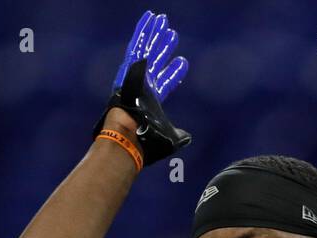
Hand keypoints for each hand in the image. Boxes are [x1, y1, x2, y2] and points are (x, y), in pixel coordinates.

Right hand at [92, 10, 190, 165]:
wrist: (133, 136)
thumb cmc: (149, 141)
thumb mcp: (170, 139)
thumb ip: (180, 136)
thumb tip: (188, 138)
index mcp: (152, 100)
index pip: (166, 81)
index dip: (175, 71)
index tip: (183, 61)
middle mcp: (143, 85)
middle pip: (156, 60)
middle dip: (164, 47)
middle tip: (172, 33)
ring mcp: (135, 75)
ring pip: (146, 48)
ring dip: (154, 34)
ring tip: (163, 20)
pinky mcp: (128, 68)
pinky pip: (137, 45)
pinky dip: (142, 31)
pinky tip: (149, 18)